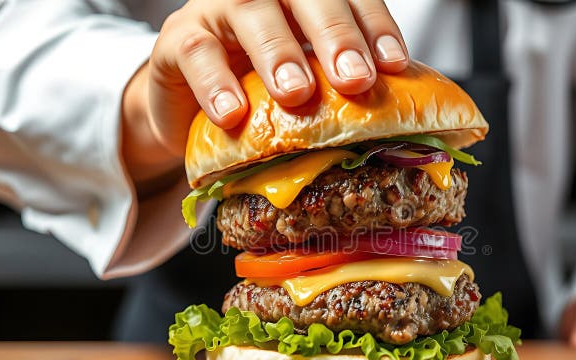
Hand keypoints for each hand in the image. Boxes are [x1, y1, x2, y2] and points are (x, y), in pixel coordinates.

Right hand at [121, 0, 408, 189]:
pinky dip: (216, 84)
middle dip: (335, 34)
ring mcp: (218, 11)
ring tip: (298, 93)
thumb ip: (338, 94)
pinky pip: (197, 53)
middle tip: (355, 78)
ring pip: (250, 12)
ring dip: (279, 52)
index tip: (394, 64)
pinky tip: (235, 115)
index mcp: (304, 2)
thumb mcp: (305, 91)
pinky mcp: (178, 40)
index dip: (374, 24)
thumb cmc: (257, 98)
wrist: (189, 109)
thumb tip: (398, 131)